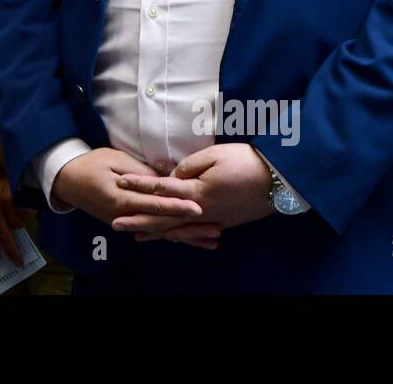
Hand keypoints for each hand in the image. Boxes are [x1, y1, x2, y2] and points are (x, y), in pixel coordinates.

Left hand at [0, 173, 33, 266]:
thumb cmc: (9, 182)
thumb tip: (1, 240)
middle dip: (10, 249)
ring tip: (23, 211)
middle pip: (0, 233)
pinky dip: (28, 214)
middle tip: (18, 261)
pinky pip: (24, 217)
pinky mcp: (16, 196)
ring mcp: (3, 199)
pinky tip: (27, 204)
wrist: (20, 163)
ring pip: (15, 225)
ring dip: (21, 222)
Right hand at [53, 147, 219, 247]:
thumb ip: (141, 173)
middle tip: (216, 228)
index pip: (155, 205)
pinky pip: (154, 232)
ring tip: (211, 239)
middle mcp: (125, 216)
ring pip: (161, 232)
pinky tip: (190, 240)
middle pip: (163, 224)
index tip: (199, 208)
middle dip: (190, 227)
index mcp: (121, 199)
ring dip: (187, 236)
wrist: (68, 180)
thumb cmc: (91, 164)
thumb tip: (166, 178)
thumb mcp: (115, 160)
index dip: (178, 206)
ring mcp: (126, 222)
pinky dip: (173, 236)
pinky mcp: (127, 223)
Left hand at [115, 144, 273, 243]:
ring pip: (178, 229)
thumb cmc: (245, 161)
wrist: (278, 180)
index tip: (119, 183)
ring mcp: (213, 219)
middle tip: (115, 223)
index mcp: (197, 191)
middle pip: (164, 217)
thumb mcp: (214, 156)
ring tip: (136, 234)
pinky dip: (178, 235)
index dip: (138, 185)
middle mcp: (201, 210)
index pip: (160, 189)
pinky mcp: (224, 222)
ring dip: (155, 232)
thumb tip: (172, 177)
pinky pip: (194, 232)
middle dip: (138, 220)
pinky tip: (170, 237)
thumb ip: (189, 167)